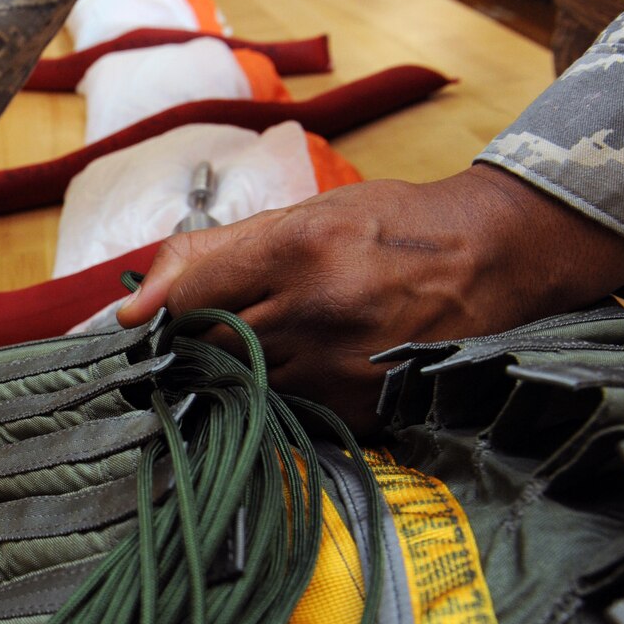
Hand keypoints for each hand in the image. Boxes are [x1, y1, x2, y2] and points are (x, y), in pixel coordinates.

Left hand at [117, 164, 623, 433]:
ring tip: (274, 340)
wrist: (490, 259)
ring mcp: (343, 367)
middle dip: (195, 346)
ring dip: (237, 372)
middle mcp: (318, 311)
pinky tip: (309, 364)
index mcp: (298, 249)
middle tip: (209, 333)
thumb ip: (213, 253)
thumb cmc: (386, 225)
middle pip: (208, 349)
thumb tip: (133, 303)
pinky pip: (289, 411)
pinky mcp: (363, 408)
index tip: (159, 321)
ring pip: (243, 386)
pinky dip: (282, 394)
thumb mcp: (305, 212)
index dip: (165, 314)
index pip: (189, 299)